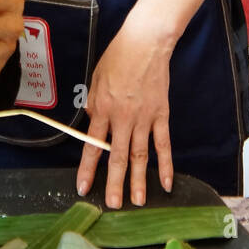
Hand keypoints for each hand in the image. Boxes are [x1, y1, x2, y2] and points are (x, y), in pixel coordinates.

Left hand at [76, 19, 173, 208]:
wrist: (145, 43)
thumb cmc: (117, 57)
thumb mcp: (95, 79)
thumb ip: (94, 105)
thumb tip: (94, 126)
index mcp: (103, 109)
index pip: (92, 145)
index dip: (87, 169)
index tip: (83, 187)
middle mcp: (123, 118)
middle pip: (117, 157)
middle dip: (114, 183)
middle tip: (113, 205)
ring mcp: (144, 118)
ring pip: (140, 155)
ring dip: (138, 180)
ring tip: (138, 202)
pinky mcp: (161, 115)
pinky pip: (163, 144)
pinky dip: (165, 164)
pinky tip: (165, 182)